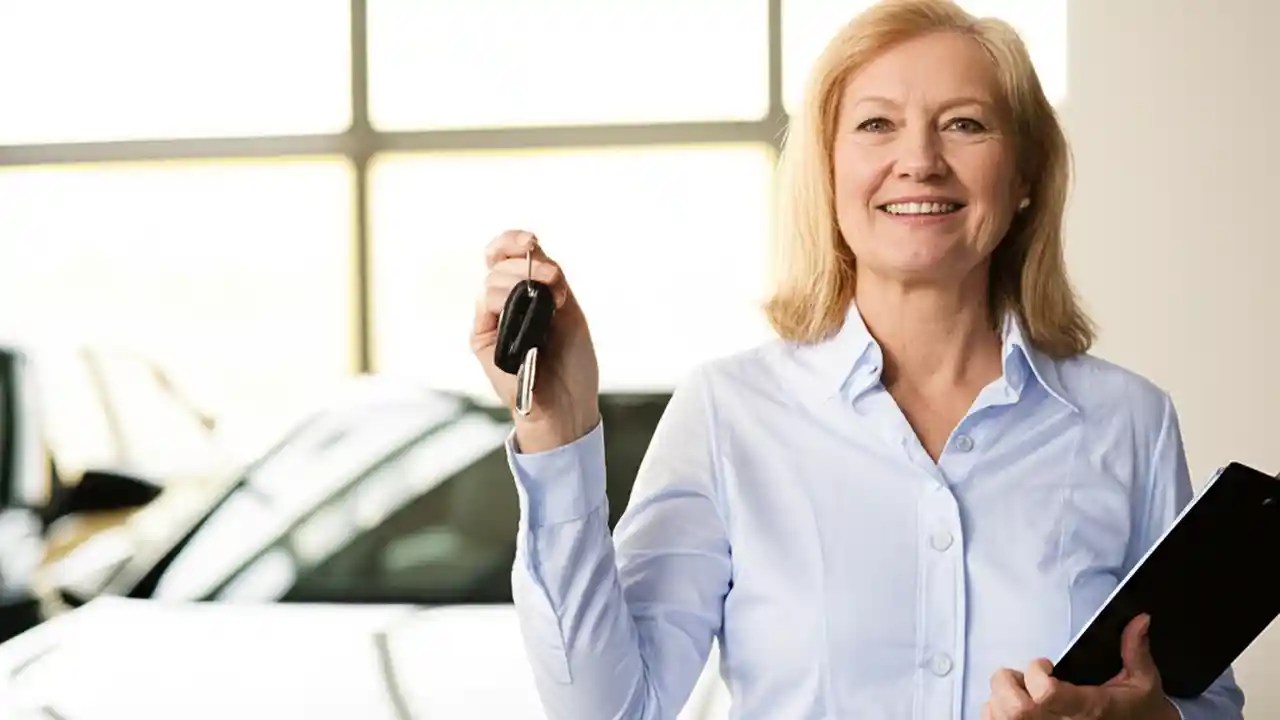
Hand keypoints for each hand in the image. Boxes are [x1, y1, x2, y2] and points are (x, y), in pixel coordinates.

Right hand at [471, 230, 599, 451]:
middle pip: (500, 264)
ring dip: (519, 280)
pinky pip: (485, 305)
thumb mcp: (570, 312)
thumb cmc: (572, 363)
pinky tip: (525, 310)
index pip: (506, 256)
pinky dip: (505, 299)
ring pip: (492, 281)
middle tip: (555, 282)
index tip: (531, 240)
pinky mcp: (482, 339)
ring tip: (549, 301)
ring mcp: (492, 321)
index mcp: (526, 294)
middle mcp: (505, 305)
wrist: (569, 404)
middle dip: (527, 264)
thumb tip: (534, 254)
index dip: (512, 241)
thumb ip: (552, 282)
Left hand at [982, 614, 1178, 719]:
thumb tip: (1140, 619)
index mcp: (1089, 708)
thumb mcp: (1142, 680)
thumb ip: (1136, 649)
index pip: (1047, 694)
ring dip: (998, 698)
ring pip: (1001, 717)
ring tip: (1017, 692)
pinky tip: (1010, 707)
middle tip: (1020, 678)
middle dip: (1007, 683)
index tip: (1045, 664)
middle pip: (1015, 709)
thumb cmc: (1136, 709)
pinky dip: (995, 714)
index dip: (1036, 673)